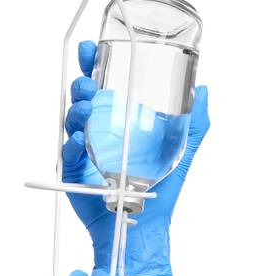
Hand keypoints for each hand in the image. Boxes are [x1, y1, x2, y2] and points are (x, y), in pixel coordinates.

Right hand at [63, 39, 210, 275]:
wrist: (145, 226)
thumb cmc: (160, 192)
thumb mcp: (183, 152)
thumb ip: (195, 123)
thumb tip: (205, 90)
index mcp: (119, 122)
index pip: (103, 85)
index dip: (94, 65)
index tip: (91, 48)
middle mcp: (100, 132)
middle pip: (83, 98)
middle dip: (82, 84)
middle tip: (88, 81)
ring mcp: (86, 151)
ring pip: (72, 122)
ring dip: (77, 110)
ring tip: (87, 106)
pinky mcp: (76, 173)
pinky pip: (70, 154)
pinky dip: (75, 144)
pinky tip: (81, 138)